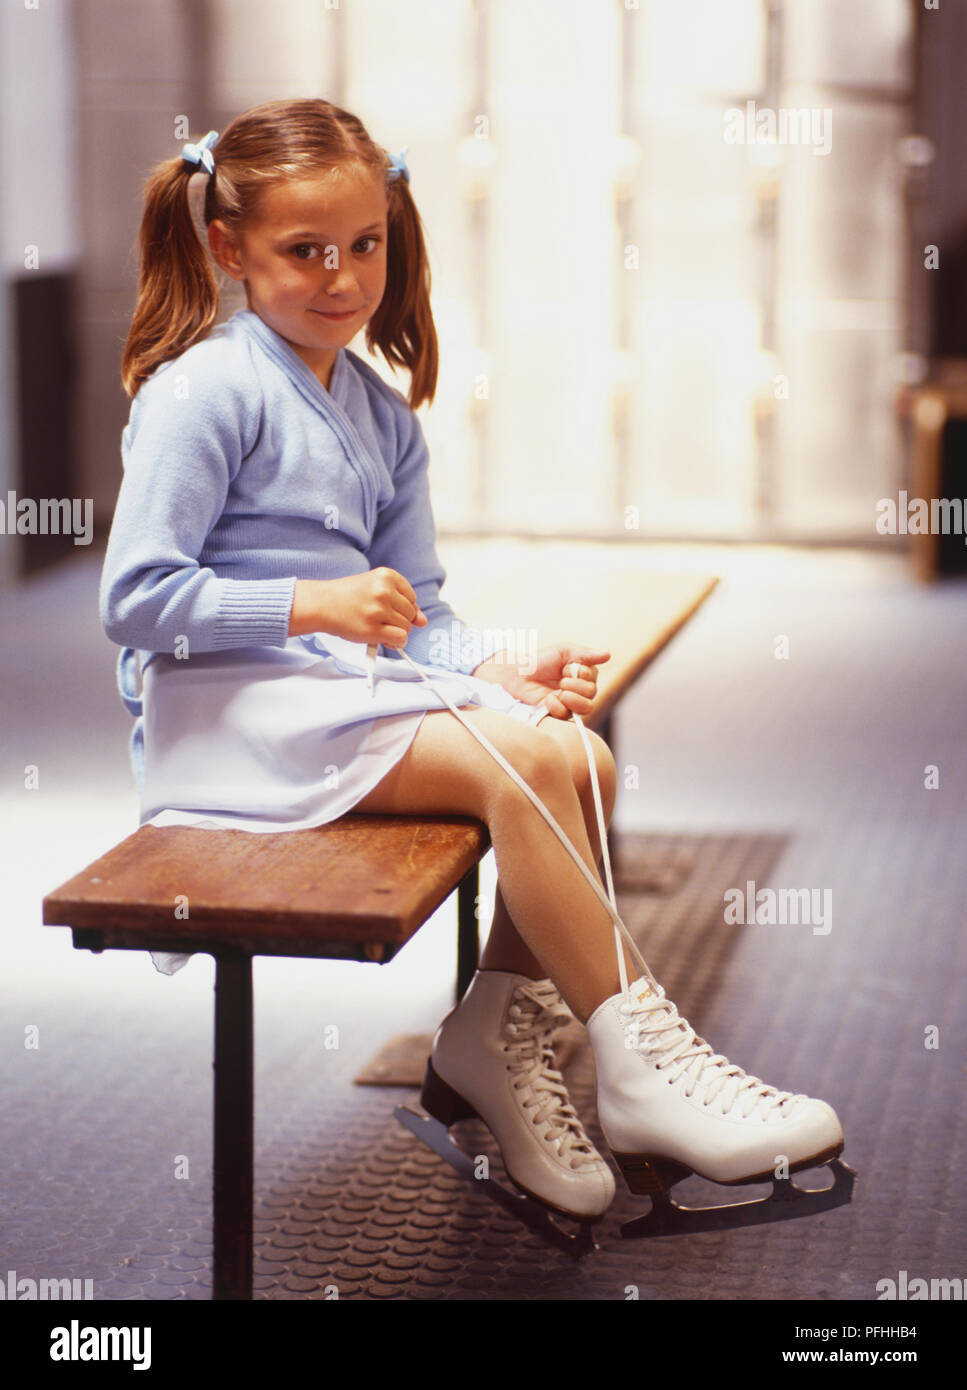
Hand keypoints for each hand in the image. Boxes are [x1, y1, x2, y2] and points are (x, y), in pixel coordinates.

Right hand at [289, 568, 426, 646]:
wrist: (322, 603)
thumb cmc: (349, 597)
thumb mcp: (376, 589)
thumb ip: (402, 603)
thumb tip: (423, 621)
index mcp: (387, 576)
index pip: (411, 597)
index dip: (400, 607)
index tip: (385, 608)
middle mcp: (384, 590)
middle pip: (410, 614)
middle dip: (398, 621)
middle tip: (378, 620)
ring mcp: (378, 610)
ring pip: (406, 628)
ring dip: (395, 632)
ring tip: (376, 627)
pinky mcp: (373, 629)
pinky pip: (400, 638)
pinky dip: (394, 642)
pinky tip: (381, 638)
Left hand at [474, 644, 610, 718]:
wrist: (517, 674)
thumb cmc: (540, 660)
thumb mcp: (563, 651)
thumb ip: (585, 655)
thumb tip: (608, 654)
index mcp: (583, 674)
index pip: (593, 678)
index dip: (582, 674)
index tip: (566, 667)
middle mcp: (579, 690)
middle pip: (592, 694)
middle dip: (577, 686)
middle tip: (561, 680)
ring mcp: (569, 703)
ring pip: (586, 708)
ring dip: (573, 698)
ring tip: (560, 692)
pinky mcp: (557, 714)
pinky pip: (566, 715)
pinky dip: (557, 706)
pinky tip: (547, 699)